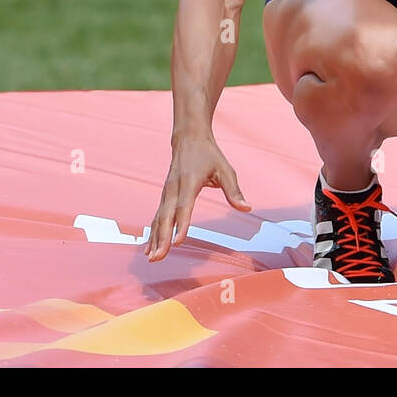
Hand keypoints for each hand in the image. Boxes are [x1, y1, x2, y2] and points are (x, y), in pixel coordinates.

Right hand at [145, 134, 251, 261]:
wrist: (188, 138)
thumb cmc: (209, 154)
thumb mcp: (225, 169)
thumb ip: (234, 190)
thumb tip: (247, 208)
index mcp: (189, 182)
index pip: (184, 207)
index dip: (181, 225)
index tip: (177, 243)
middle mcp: (174, 188)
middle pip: (166, 216)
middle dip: (161, 238)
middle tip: (158, 258)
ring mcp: (166, 192)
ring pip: (159, 218)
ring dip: (154, 239)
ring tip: (152, 258)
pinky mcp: (164, 195)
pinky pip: (157, 216)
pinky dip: (153, 232)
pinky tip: (150, 247)